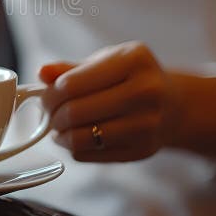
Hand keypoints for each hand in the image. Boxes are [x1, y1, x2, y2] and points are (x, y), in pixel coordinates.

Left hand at [40, 41, 215, 161]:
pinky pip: (91, 155)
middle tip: (49, 113)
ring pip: (81, 138)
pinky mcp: (142, 150)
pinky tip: (76, 137)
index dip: (50, 93)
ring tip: (59, 127)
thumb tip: (42, 71)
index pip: (72, 83)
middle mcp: (146, 91)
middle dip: (53, 115)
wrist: (172, 104)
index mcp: (134, 60)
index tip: (46, 96)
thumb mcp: (105, 62)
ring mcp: (147, 124)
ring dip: (61, 135)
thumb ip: (71, 69)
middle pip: (75, 112)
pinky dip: (74, 148)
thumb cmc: (131, 78)